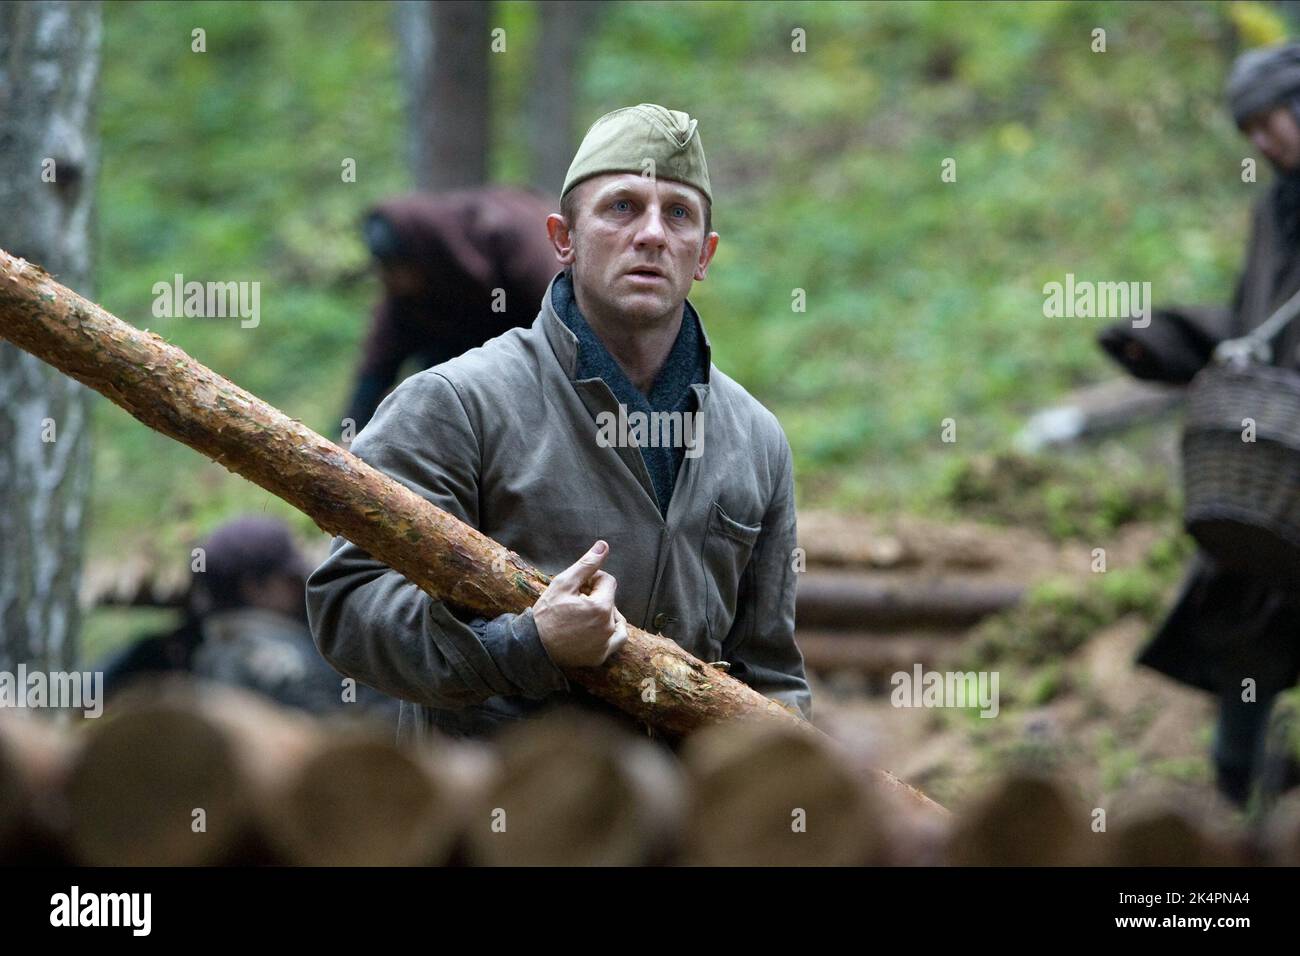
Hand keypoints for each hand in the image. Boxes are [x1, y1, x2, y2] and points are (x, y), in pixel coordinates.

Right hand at [533, 540, 626, 668]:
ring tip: (582, 614)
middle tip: (574, 602)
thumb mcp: (563, 584)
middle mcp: (608, 627)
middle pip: (610, 600)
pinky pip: (617, 639)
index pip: (608, 581)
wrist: (533, 647)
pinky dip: (611, 631)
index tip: (576, 588)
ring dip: (603, 612)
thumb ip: (586, 565)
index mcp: (601, 607)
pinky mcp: (600, 656)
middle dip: (595, 596)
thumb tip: (604, 545)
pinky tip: (597, 627)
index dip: (592, 580)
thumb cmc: (546, 614)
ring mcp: (605, 644)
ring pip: (615, 618)